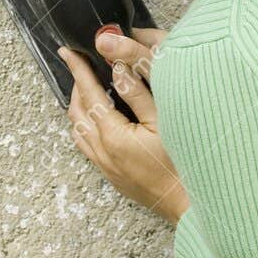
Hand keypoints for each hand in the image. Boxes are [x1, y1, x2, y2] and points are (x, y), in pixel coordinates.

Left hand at [59, 27, 188, 224]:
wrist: (189, 206)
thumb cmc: (182, 165)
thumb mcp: (164, 122)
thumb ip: (138, 93)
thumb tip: (118, 68)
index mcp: (113, 134)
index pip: (89, 93)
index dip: (78, 70)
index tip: (68, 52)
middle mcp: (102, 151)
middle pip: (77, 111)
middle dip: (76, 85)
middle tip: (80, 65)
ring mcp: (105, 165)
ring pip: (78, 129)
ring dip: (79, 106)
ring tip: (87, 88)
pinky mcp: (111, 175)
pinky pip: (86, 145)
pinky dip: (84, 125)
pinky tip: (97, 119)